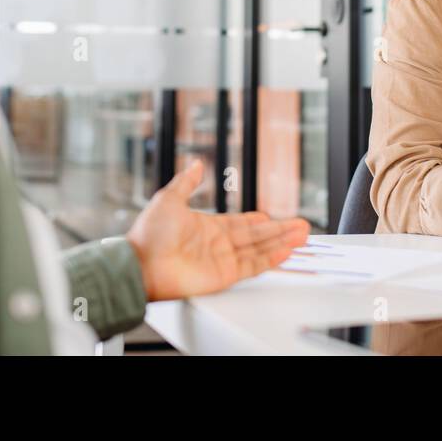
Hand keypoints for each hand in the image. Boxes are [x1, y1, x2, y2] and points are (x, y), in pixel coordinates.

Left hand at [125, 160, 310, 300]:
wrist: (139, 264)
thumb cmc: (148, 234)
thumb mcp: (169, 198)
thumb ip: (187, 182)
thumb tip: (196, 164)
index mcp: (206, 227)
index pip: (240, 223)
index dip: (258, 220)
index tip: (272, 216)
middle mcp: (216, 245)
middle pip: (255, 236)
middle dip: (279, 230)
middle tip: (301, 226)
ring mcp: (221, 261)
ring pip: (259, 249)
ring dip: (281, 242)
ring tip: (302, 236)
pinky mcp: (223, 276)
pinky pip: (252, 266)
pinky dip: (270, 259)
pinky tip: (285, 251)